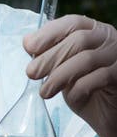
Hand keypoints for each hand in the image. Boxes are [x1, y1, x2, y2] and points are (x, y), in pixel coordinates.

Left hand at [23, 15, 116, 136]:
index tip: (29, 47)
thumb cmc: (85, 88)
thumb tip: (28, 42)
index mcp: (94, 30)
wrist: (108, 114)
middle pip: (78, 40)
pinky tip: (71, 97)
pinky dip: (80, 87)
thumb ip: (49, 54)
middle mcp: (109, 38)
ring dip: (60, 75)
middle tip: (31, 73)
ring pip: (86, 59)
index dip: (49, 33)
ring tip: (45, 92)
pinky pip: (101, 77)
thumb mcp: (63, 69)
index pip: (72, 23)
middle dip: (50, 57)